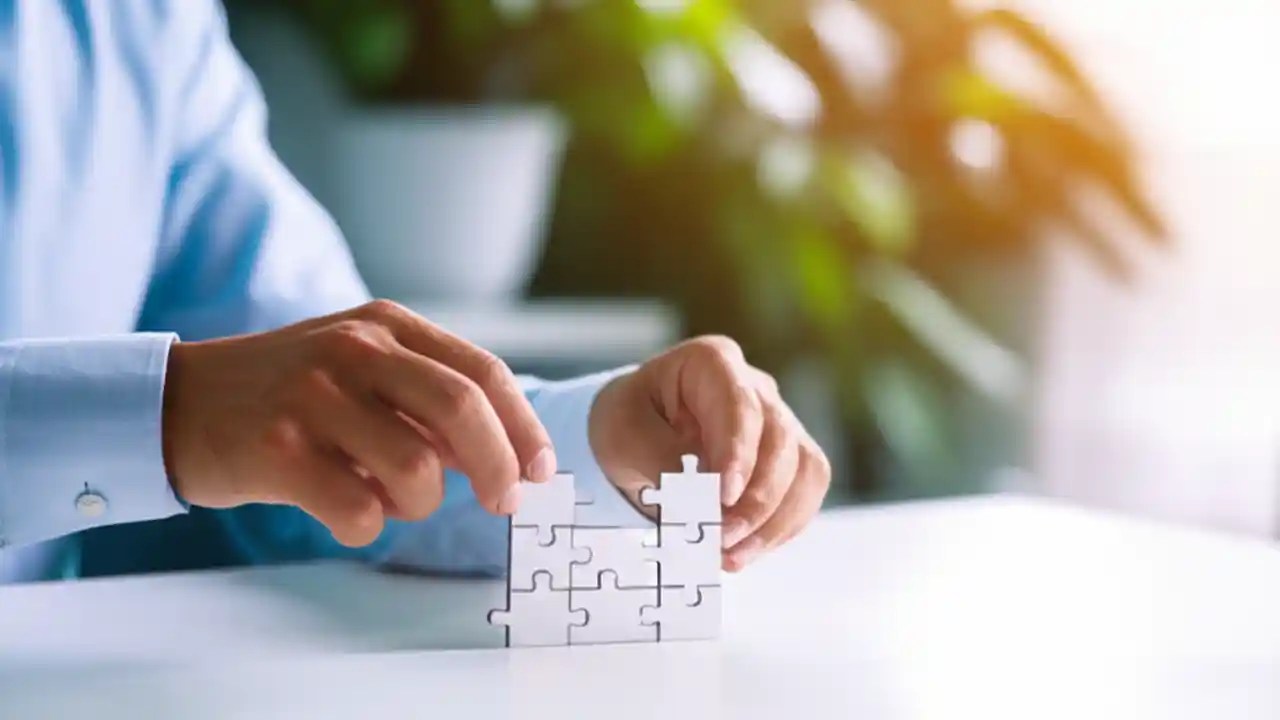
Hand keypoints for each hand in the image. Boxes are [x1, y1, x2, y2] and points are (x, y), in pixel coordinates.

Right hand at [161, 300, 556, 545]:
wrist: (181, 402)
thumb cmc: (291, 393)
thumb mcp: (362, 367)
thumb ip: (429, 399)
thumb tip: (502, 453)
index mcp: (386, 326)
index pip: (483, 373)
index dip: (523, 427)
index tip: (541, 470)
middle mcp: (354, 352)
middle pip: (462, 412)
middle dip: (499, 466)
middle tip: (503, 502)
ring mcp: (314, 398)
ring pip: (416, 471)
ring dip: (419, 505)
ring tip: (388, 498)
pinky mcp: (279, 452)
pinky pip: (360, 513)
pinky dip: (367, 526)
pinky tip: (344, 507)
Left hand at [589, 336, 831, 571]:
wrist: (638, 433)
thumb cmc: (630, 421)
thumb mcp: (623, 435)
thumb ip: (660, 461)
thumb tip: (699, 502)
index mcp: (712, 363)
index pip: (740, 405)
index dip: (738, 452)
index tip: (724, 495)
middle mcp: (756, 388)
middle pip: (780, 440)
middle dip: (755, 499)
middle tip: (720, 538)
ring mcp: (780, 422)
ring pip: (805, 470)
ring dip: (774, 521)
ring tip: (732, 556)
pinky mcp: (790, 461)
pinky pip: (804, 496)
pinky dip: (779, 530)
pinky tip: (745, 551)